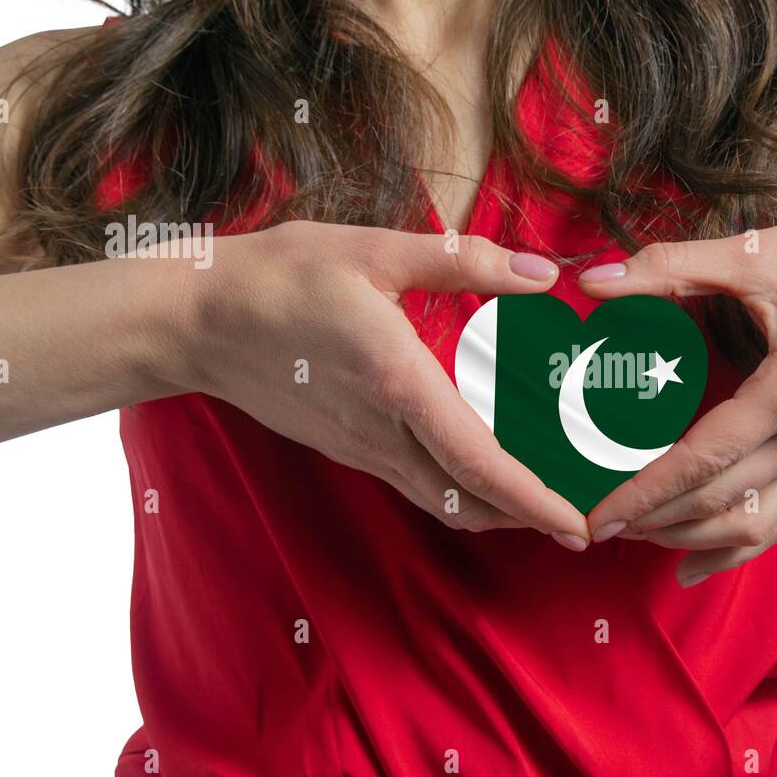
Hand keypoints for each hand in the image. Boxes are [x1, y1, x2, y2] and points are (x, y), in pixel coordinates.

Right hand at [172, 220, 589, 546]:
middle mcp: (382, 432)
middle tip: (582, 521)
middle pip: (468, 501)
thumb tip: (539, 275)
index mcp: (398, 384)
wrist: (194, 320)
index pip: (478, 463)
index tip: (577, 525)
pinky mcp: (347, 448)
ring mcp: (360, 448)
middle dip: (529, 520)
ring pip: (441, 502)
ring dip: (496, 512)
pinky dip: (461, 493)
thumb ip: (462, 261)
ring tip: (545, 503)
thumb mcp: (372, 250)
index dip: (534, 500)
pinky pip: (416, 486)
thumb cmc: (279, 277)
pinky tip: (483, 470)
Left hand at [578, 201, 776, 582]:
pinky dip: (738, 544)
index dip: (647, 492)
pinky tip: (697, 561)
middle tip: (601, 526)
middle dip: (658, 522)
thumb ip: (671, 267)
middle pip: (725, 502)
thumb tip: (596, 280)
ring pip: (755, 522)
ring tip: (641, 535)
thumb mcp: (756, 254)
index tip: (602, 515)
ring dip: (695, 538)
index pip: (704, 460)